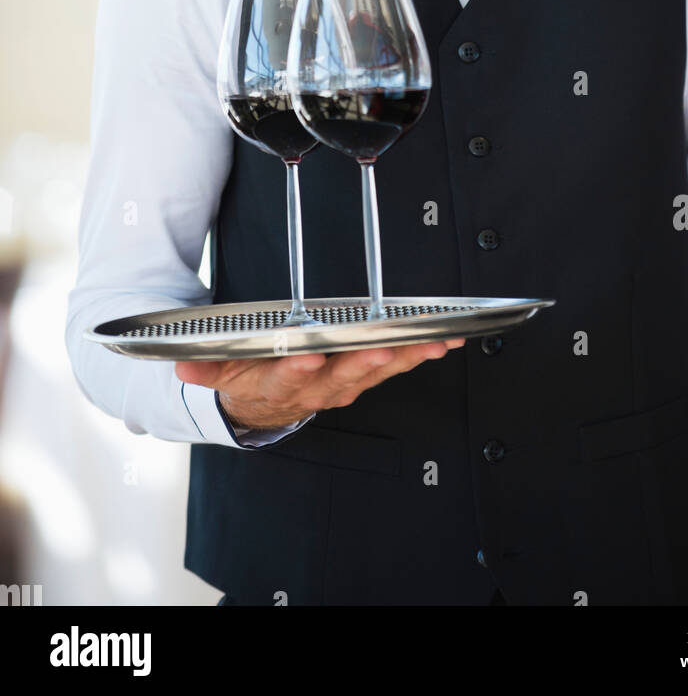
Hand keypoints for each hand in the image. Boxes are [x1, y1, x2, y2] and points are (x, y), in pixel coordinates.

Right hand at [175, 338, 465, 431]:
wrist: (265, 409)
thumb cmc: (249, 380)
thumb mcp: (219, 375)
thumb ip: (204, 369)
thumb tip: (179, 364)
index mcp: (281, 385)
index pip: (287, 378)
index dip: (298, 369)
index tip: (307, 357)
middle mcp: (318, 389)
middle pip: (342, 376)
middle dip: (364, 363)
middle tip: (382, 349)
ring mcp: (345, 385)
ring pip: (376, 372)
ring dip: (404, 359)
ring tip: (429, 343)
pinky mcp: (364, 377)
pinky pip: (394, 366)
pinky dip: (419, 355)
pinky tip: (442, 343)